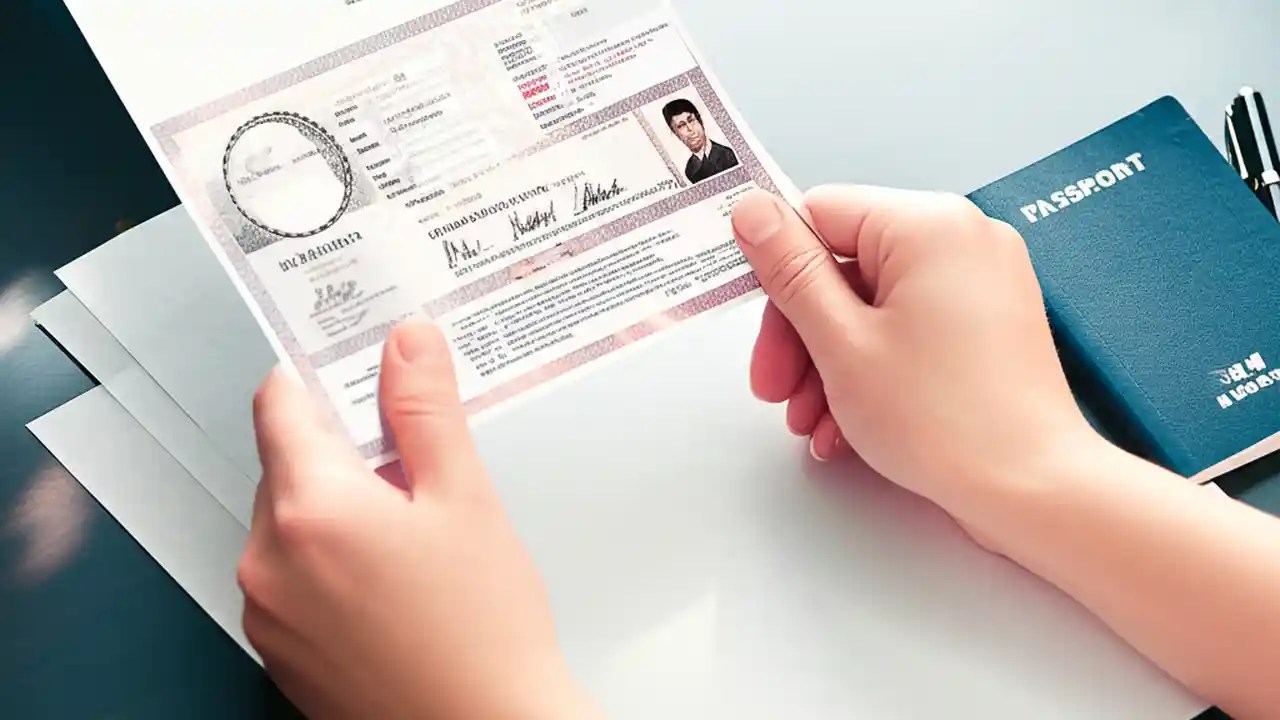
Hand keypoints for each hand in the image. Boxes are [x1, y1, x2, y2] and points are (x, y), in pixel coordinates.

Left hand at [237, 318, 597, 719]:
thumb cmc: (482, 632)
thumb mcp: (465, 499)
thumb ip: (426, 410)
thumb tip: (407, 343)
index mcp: (310, 511)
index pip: (279, 404)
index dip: (319, 376)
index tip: (356, 370)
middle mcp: (268, 561)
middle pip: (286, 464)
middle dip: (343, 453)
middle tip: (415, 469)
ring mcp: (267, 612)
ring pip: (289, 522)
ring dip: (336, 509)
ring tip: (412, 537)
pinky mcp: (277, 650)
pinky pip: (290, 576)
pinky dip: (328, 561)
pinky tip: (392, 583)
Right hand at [732, 186, 1100, 541]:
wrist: (1034, 491)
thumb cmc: (951, 423)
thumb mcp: (841, 342)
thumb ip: (791, 271)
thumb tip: (752, 211)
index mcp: (929, 225)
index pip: (820, 215)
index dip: (776, 273)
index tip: (756, 320)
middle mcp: (962, 240)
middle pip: (845, 267)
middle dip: (800, 335)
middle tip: (776, 389)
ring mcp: (981, 281)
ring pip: (872, 305)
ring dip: (828, 362)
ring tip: (811, 420)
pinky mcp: (988, 322)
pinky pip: (908, 328)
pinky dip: (871, 368)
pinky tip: (845, 424)